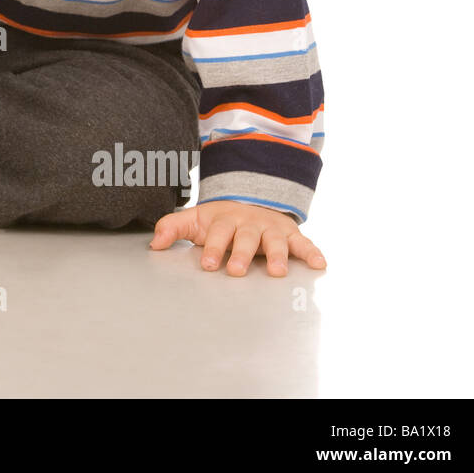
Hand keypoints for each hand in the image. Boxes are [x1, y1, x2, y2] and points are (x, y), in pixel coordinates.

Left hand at [149, 201, 326, 276]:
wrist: (249, 200)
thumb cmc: (219, 220)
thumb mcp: (194, 219)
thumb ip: (172, 228)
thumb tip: (154, 243)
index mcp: (224, 220)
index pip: (218, 233)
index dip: (213, 248)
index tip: (208, 265)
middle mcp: (249, 223)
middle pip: (245, 238)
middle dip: (241, 254)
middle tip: (236, 271)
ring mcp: (270, 228)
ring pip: (274, 240)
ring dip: (277, 255)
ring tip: (277, 272)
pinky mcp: (290, 234)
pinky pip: (303, 243)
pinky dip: (311, 252)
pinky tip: (319, 264)